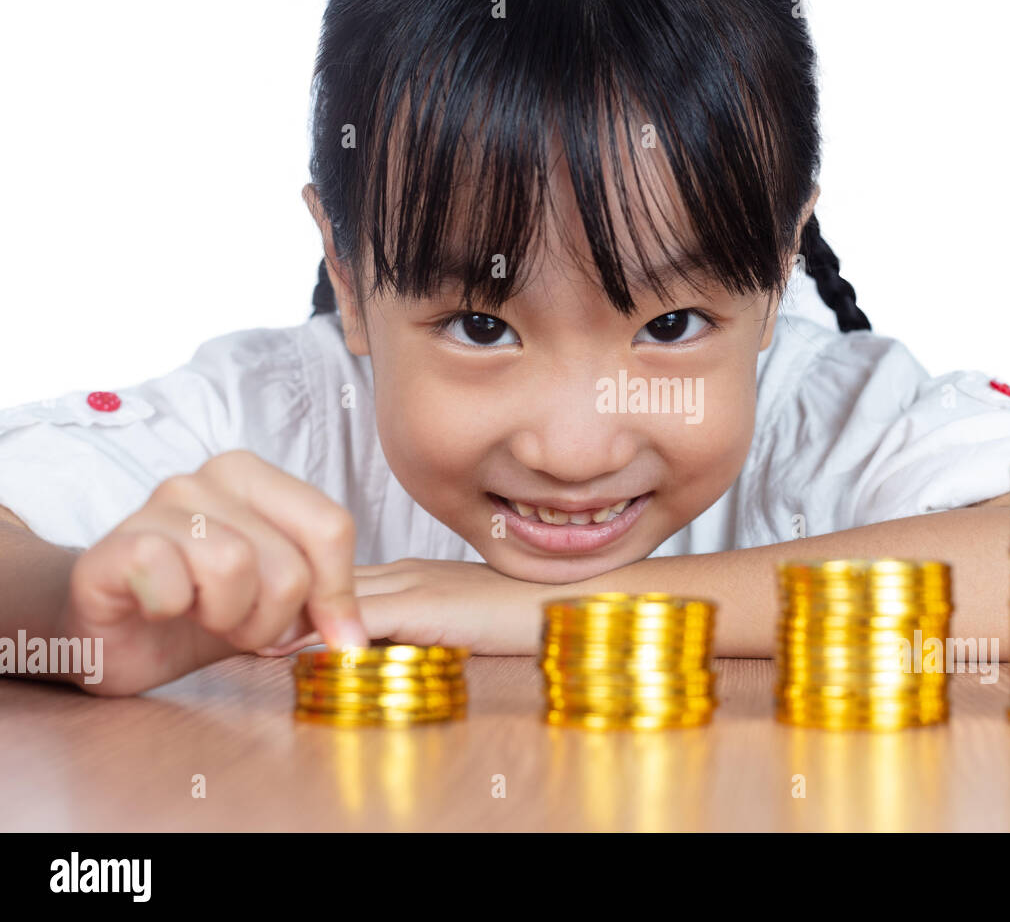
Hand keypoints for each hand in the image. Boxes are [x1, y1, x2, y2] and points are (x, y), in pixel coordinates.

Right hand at [59, 449, 368, 695]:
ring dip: (226, 618)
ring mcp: (159, 504)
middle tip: (242, 626)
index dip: (337, 595)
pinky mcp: (116, 545)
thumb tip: (353, 638)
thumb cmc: (201, 611)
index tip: (333, 636)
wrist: (115, 635)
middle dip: (275, 619)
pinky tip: (159, 610)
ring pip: (235, 567)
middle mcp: (209, 477)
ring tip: (203, 616)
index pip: (331, 526)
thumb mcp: (279, 600)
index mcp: (256, 478)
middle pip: (290, 563)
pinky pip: (173, 582)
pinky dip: (172, 611)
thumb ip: (323, 599)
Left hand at [255, 558, 546, 656]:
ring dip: (287, 617)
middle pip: (323, 578)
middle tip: (227, 618)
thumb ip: (421, 626)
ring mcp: (415, 584)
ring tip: (240, 638)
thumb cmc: (526, 613)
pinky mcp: (428, 605)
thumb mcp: (462, 618)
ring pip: (334, 595)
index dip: (295, 591)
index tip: (252, 610)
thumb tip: (380, 650)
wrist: (572, 599)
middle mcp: (405, 570)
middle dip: (278, 599)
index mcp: (410, 571)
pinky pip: (364, 618)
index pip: (336, 576)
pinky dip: (323, 632)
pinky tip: (290, 649)